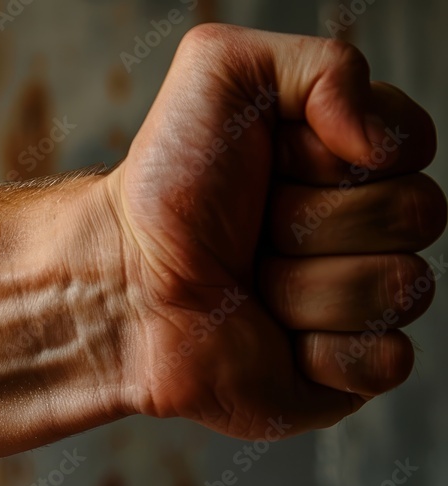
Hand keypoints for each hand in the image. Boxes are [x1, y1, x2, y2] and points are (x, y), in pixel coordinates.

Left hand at [101, 24, 443, 438]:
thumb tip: (382, 139)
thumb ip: (323, 64)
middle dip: (311, 220)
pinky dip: (319, 351)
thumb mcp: (222, 73)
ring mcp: (363, 302)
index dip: (332, 156)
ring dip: (301, 286)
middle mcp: (368, 229)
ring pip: (399, 288)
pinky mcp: (346, 372)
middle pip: (416, 215)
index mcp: (353, 160)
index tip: (269, 165)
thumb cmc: (166, 187)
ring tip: (247, 285)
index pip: (411, 146)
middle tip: (250, 232)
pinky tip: (268, 336)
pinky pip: (386, 360)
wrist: (120, 281)